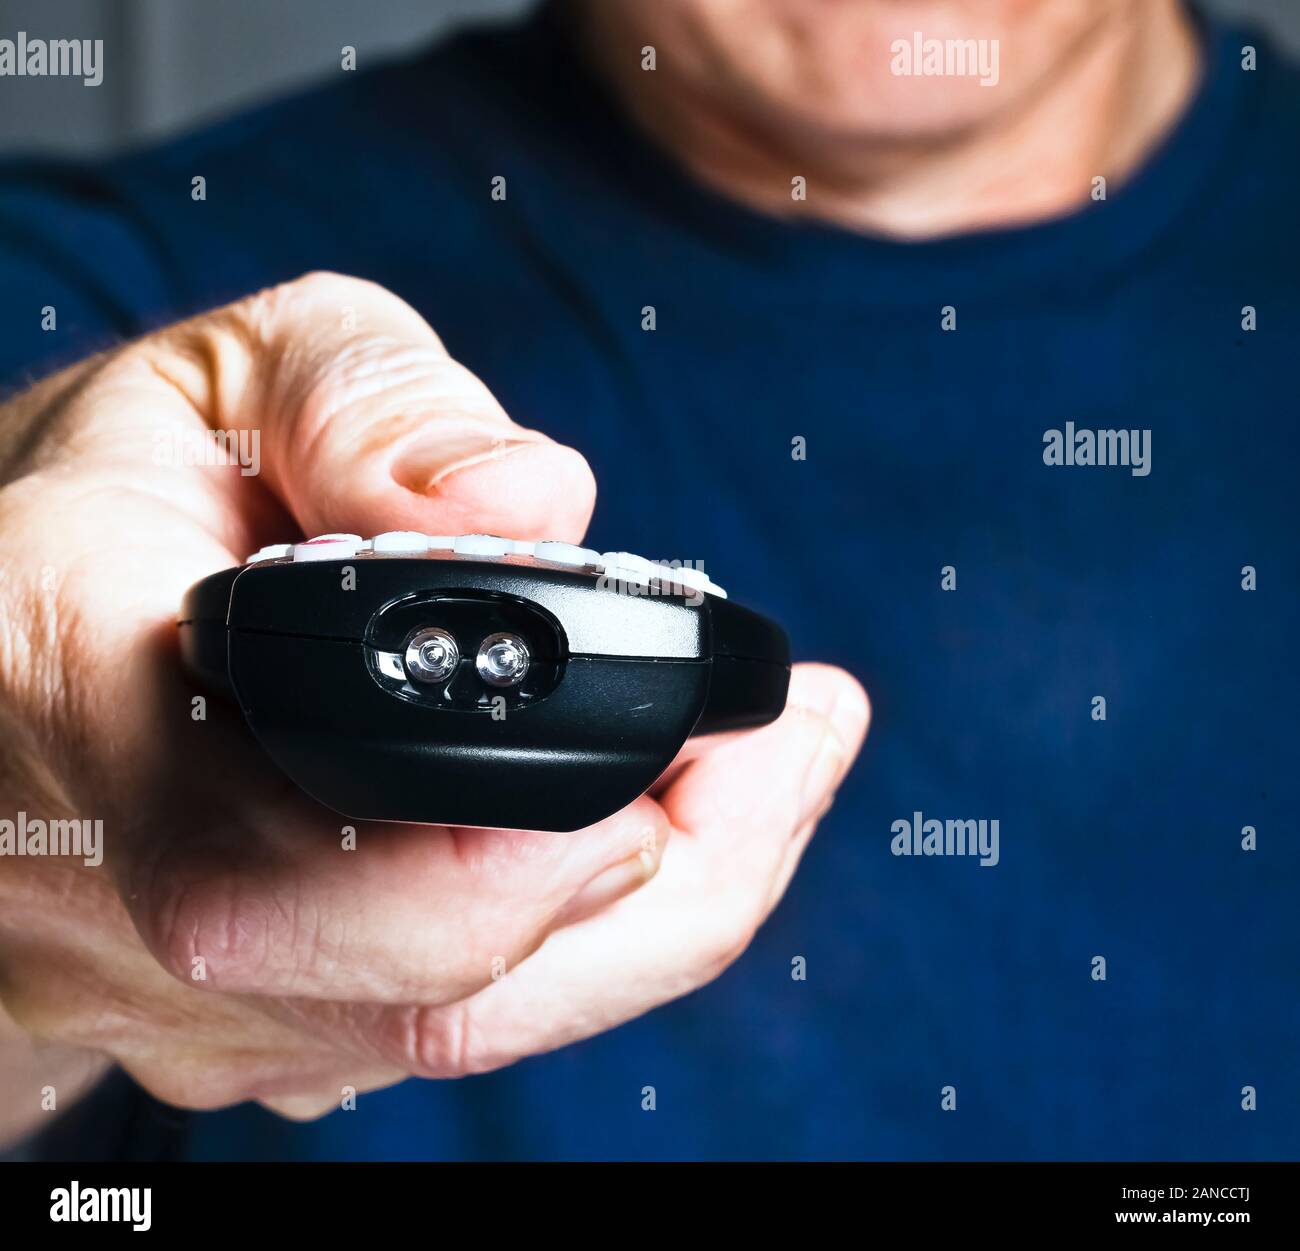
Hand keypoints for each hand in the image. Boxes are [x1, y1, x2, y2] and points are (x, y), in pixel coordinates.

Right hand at [0, 272, 868, 1126]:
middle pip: (438, 984)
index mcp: (78, 706)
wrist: (9, 647)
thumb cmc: (117, 495)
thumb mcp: (224, 379)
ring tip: (781, 765)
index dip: (517, 848)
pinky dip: (597, 924)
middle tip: (805, 732)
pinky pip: (464, 1012)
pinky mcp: (261, 1023)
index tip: (705, 732)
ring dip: (670, 900)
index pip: (287, 870)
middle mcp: (123, 905)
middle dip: (683, 868)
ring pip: (474, 1023)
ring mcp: (195, 994)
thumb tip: (534, 504)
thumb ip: (367, 405)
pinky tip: (670, 820)